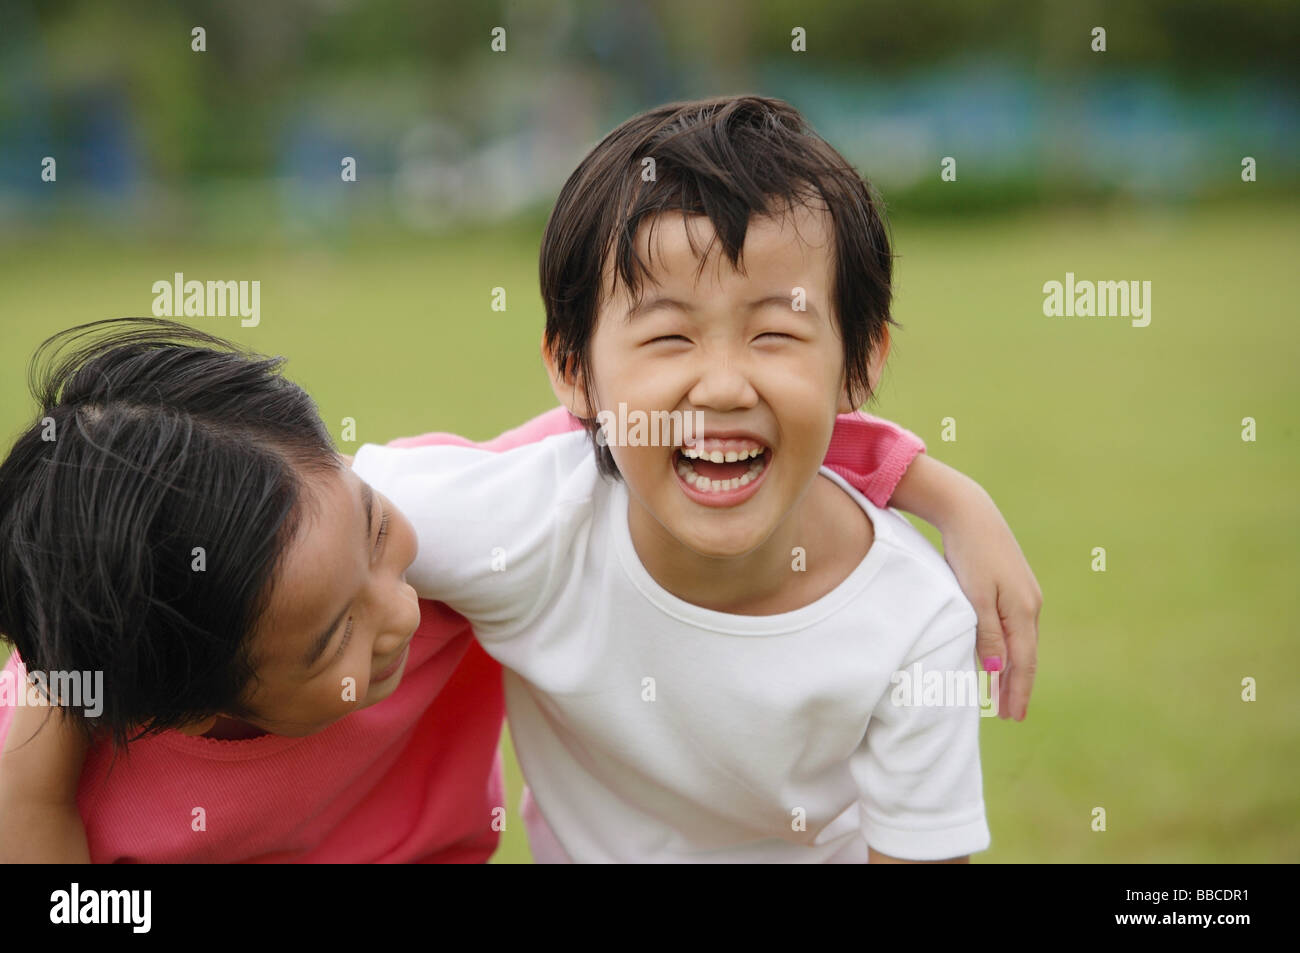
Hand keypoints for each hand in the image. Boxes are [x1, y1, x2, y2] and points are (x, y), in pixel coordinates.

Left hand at [890, 455, 1041, 720]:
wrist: (971, 512)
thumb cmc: (969, 553)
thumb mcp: (974, 597)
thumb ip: (986, 634)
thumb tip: (995, 670)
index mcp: (1023, 609)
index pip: (1023, 662)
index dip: (1018, 691)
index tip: (1013, 717)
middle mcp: (1030, 604)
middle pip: (1026, 655)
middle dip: (1017, 686)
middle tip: (1009, 715)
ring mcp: (1025, 594)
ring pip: (1020, 642)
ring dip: (1012, 669)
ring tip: (1002, 694)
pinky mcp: (1013, 585)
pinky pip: (1013, 627)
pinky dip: (1008, 648)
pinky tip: (1000, 657)